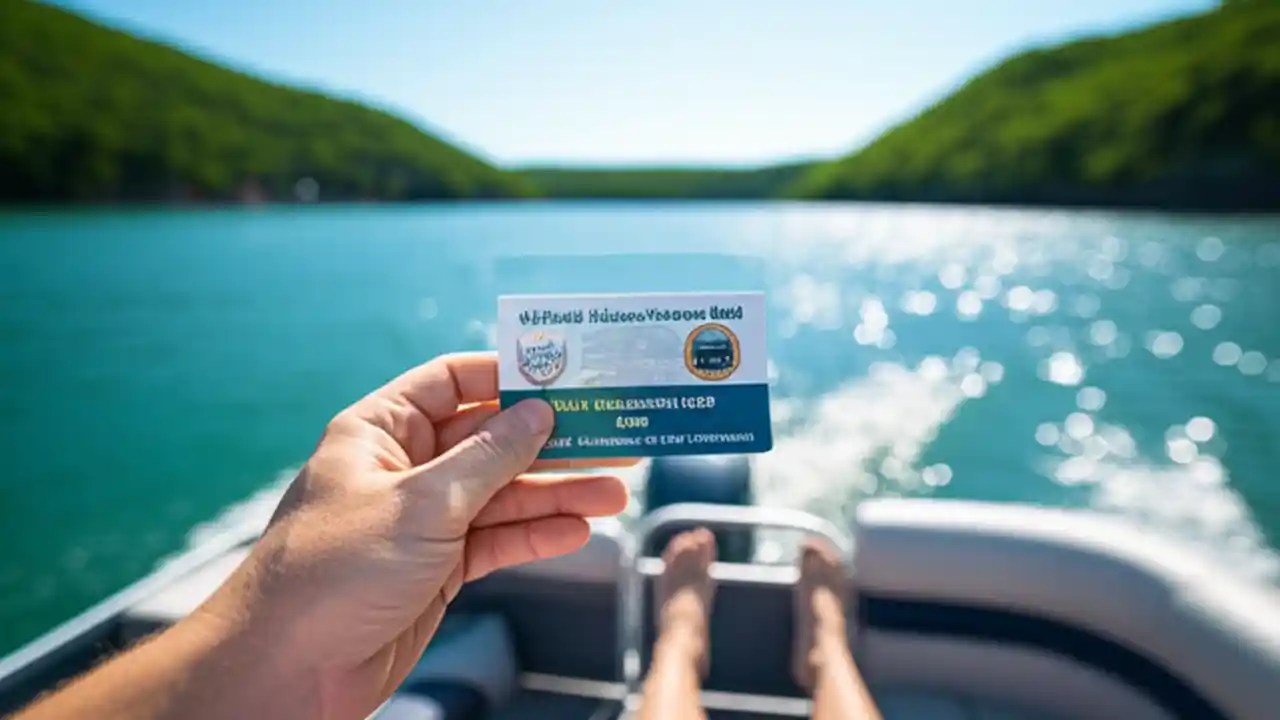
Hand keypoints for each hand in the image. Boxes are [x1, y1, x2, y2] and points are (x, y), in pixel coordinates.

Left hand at [195, 353, 629, 718]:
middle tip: (611, 437)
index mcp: (381, 432)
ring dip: (557, 494)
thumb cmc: (334, 572)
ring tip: (614, 493)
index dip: (508, 376)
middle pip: (490, 441)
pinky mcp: (437, 568)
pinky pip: (496, 541)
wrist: (288, 670)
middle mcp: (405, 469)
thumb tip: (538, 413)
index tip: (565, 377)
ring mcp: (423, 520)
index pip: (452, 382)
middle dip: (550, 442)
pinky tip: (577, 531)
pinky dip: (535, 536)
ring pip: (502, 494)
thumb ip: (488, 457)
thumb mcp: (421, 504)